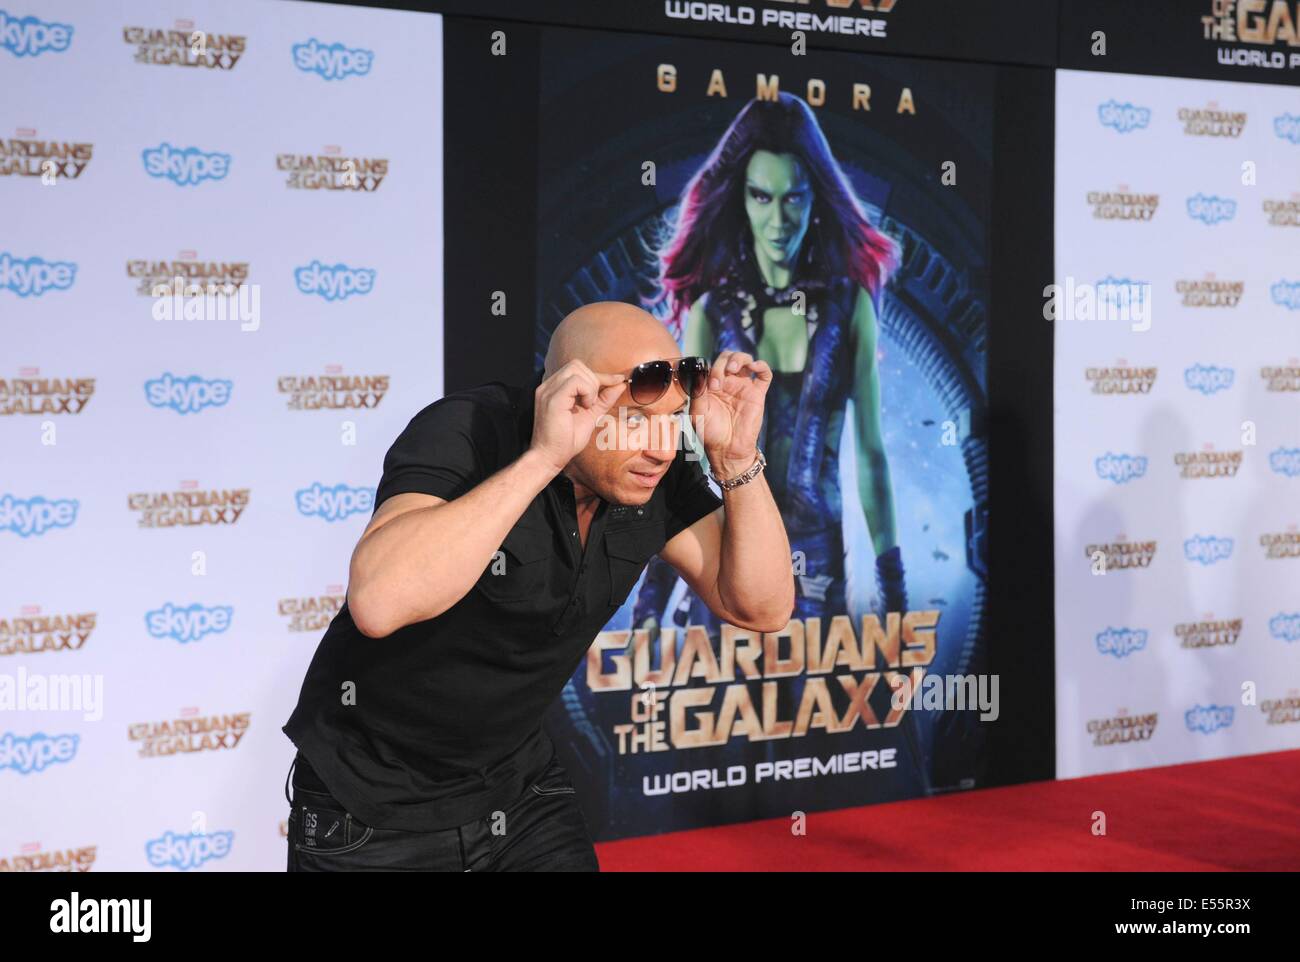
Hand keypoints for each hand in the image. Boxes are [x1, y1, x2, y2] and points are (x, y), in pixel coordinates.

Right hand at [530, 360, 625, 472]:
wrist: (550, 458)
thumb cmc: (567, 440)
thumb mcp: (591, 415)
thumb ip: (603, 399)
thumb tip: (620, 384)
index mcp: (555, 388)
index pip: (578, 369)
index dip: (600, 376)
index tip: (618, 381)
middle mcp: (548, 386)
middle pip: (577, 365)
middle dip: (593, 380)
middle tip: (593, 402)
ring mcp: (548, 390)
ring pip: (576, 369)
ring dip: (590, 386)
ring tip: (587, 406)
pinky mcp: (552, 399)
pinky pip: (575, 382)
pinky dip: (587, 391)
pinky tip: (585, 406)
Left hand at [690, 350, 771, 475]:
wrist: (727, 449)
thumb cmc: (710, 433)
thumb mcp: (697, 412)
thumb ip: (697, 392)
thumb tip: (698, 371)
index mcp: (712, 385)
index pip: (712, 364)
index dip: (710, 368)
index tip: (709, 385)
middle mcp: (728, 382)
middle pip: (728, 358)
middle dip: (722, 363)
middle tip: (718, 382)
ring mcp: (743, 386)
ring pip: (745, 360)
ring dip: (739, 358)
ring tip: (733, 368)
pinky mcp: (757, 393)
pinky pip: (764, 374)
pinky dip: (761, 365)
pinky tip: (754, 367)